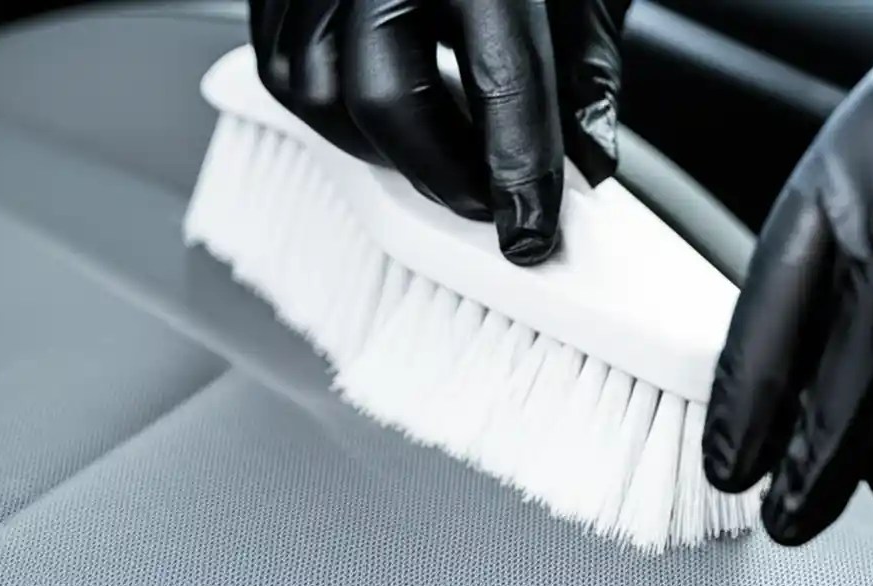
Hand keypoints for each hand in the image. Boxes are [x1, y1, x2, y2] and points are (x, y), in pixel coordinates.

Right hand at [248, 0, 630, 264]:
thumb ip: (585, 65)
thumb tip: (587, 156)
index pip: (503, 84)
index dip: (520, 175)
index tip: (530, 232)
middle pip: (388, 99)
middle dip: (442, 175)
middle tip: (486, 201)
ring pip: (321, 93)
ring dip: (384, 150)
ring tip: (441, 157)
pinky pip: (284, 67)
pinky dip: (335, 112)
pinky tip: (386, 114)